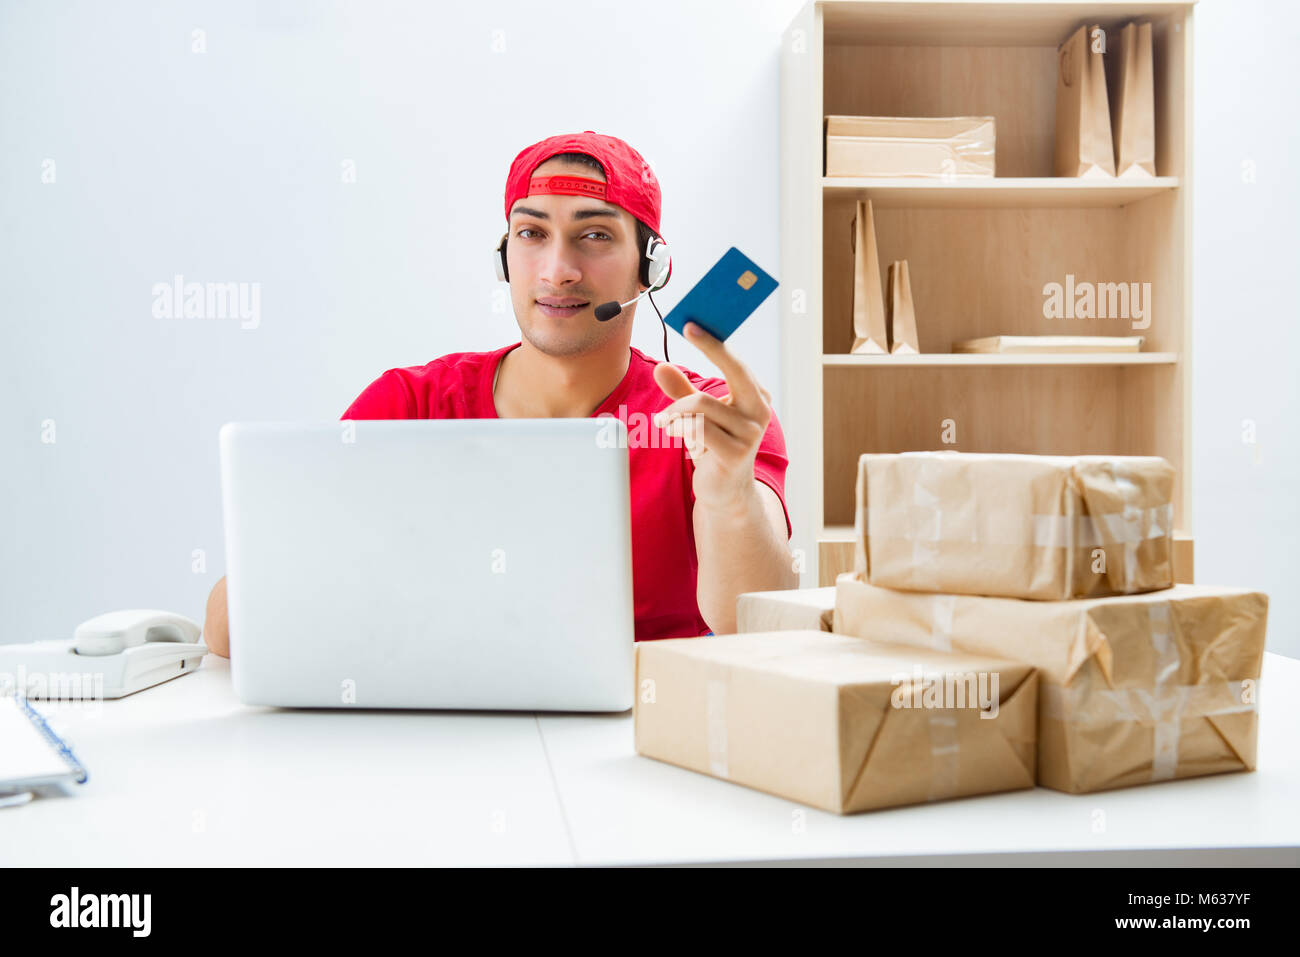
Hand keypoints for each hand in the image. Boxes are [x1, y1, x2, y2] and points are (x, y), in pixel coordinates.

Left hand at [652, 322, 773, 511]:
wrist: (726, 492)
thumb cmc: (714, 447)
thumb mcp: (697, 415)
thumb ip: (682, 391)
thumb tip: (662, 366)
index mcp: (755, 397)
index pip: (736, 363)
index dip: (714, 343)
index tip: (691, 325)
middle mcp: (759, 411)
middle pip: (733, 370)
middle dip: (709, 350)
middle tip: (686, 334)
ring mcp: (750, 433)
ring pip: (701, 405)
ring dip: (675, 411)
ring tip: (665, 422)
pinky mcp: (735, 453)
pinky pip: (698, 428)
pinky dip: (678, 427)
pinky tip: (673, 433)